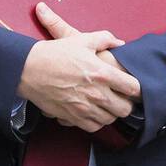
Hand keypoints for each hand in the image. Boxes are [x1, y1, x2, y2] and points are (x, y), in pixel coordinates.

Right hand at [16, 2, 142, 131]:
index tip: (134, 87)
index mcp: (102, 73)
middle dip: (126, 103)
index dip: (137, 89)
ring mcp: (84, 108)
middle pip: (125, 109)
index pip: (133, 88)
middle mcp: (96, 93)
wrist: (29, 69)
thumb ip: (105, 39)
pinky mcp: (72, 117)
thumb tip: (119, 42)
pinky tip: (94, 112)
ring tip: (107, 104)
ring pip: (110, 120)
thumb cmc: (55, 54)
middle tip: (122, 98)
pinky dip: (96, 122)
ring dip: (111, 113)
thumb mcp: (82, 40)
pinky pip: (93, 127)